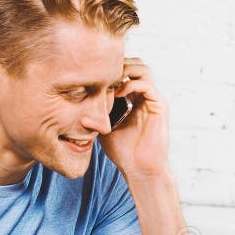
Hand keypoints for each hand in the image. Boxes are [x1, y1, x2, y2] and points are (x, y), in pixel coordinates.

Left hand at [99, 58, 169, 178]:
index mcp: (133, 99)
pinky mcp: (159, 106)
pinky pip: (146, 85)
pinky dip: (131, 84)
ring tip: (109, 80)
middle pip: (134, 64)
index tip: (92, 75)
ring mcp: (153, 100)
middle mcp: (144, 96)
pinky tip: (119, 92)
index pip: (124, 72)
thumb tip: (75, 102)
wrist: (140, 169)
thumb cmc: (123, 153)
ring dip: (125, 69)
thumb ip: (95, 113)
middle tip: (100, 73)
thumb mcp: (102, 128)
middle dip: (117, 64)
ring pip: (142, 69)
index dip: (109, 70)